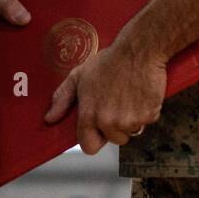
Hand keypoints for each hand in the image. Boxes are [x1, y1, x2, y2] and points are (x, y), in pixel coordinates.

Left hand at [43, 35, 167, 153]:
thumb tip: (50, 118)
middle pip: (113, 139)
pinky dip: (147, 112)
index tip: (99, 129)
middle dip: (116, 127)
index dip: (94, 138)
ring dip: (132, 120)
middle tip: (117, 103)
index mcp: (89, 114)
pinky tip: (141, 94)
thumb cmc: (110, 61)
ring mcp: (129, 121)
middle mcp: (108, 121)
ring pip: (131, 132)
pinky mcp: (149, 116)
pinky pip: (148, 122)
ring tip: (129, 97)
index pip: (89, 146)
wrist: (139, 50)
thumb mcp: (79, 75)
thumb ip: (62, 99)